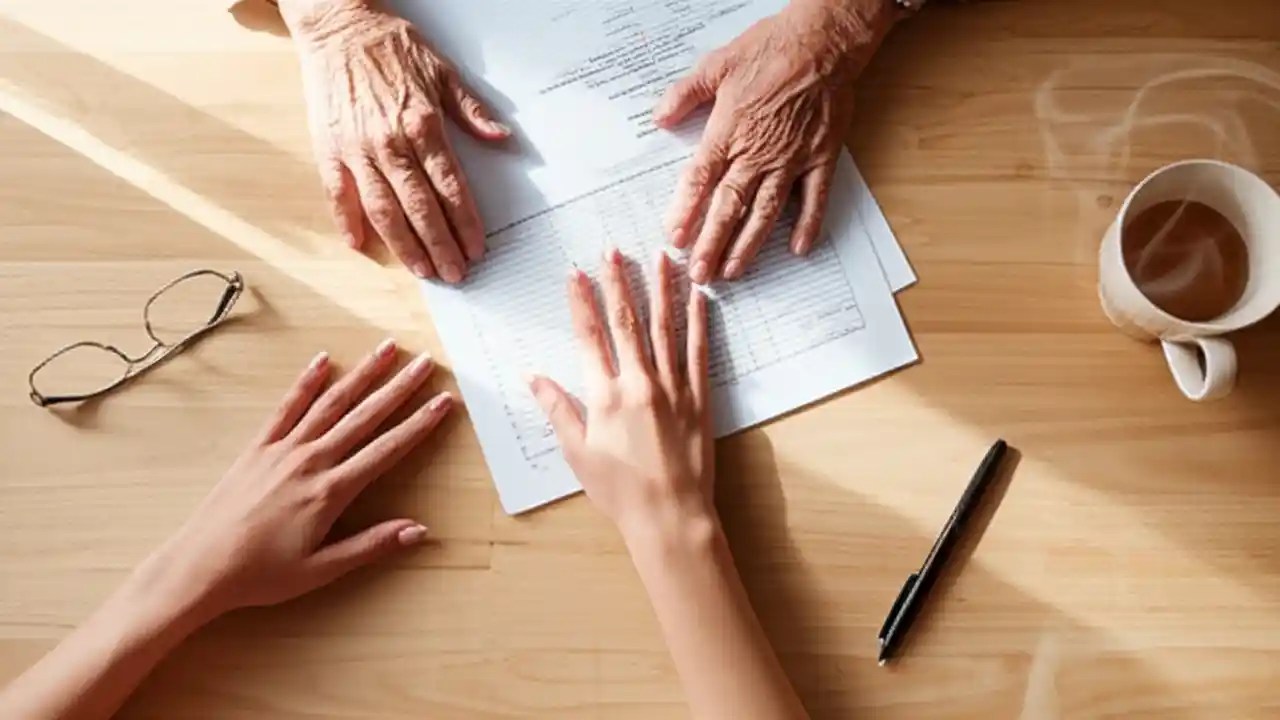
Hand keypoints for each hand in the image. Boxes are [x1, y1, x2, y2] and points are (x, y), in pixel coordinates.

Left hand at [140, 340, 451, 619]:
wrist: (199, 566)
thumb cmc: (260, 575)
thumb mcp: (321, 570)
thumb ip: (371, 545)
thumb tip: (418, 530)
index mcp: (330, 491)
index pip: (386, 450)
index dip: (419, 424)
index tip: (443, 402)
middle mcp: (310, 461)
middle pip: (364, 416)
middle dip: (399, 387)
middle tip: (425, 363)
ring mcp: (282, 450)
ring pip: (331, 403)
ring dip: (361, 373)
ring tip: (386, 349)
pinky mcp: (258, 448)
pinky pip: (286, 407)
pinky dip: (306, 382)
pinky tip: (322, 360)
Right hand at [281, 0, 509, 282]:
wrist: (338, 25)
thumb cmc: (392, 46)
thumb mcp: (443, 70)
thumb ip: (472, 109)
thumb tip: (502, 138)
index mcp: (422, 124)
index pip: (451, 186)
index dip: (465, 222)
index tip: (476, 248)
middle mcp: (390, 142)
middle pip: (420, 207)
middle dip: (440, 245)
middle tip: (455, 274)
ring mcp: (356, 149)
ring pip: (383, 208)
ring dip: (404, 244)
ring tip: (422, 270)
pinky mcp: (328, 149)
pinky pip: (338, 194)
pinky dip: (348, 222)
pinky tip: (361, 246)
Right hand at [528, 249, 713, 538]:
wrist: (671, 516)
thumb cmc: (620, 492)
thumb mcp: (578, 453)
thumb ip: (558, 410)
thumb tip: (534, 378)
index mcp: (606, 396)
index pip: (590, 336)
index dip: (581, 302)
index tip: (575, 274)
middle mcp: (639, 383)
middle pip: (626, 322)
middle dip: (618, 282)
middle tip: (613, 250)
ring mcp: (673, 388)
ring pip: (664, 327)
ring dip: (659, 289)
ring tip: (658, 256)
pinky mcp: (699, 398)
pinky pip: (698, 351)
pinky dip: (698, 321)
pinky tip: (697, 296)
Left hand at [654, 0, 895, 282]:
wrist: (823, 40)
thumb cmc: (771, 49)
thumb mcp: (717, 64)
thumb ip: (685, 94)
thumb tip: (659, 117)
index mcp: (729, 132)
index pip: (701, 180)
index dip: (686, 212)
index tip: (674, 238)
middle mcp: (758, 153)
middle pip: (729, 206)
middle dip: (712, 243)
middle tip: (700, 274)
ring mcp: (792, 159)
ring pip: (766, 211)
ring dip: (748, 245)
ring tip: (733, 271)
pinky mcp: (821, 158)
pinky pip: (814, 198)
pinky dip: (808, 224)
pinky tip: (799, 249)